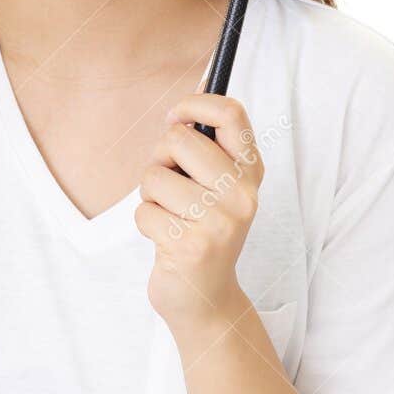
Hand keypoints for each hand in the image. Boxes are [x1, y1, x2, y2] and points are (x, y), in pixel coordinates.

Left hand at [134, 94, 265, 334]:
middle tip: (170, 187)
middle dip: (160, 159)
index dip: (195, 103)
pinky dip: (146, 223)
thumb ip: (206, 147)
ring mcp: (219, 221)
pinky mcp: (191, 246)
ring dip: (150, 197)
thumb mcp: (215, 186)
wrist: (206, 299)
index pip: (232, 113)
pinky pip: (144, 211)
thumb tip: (192, 95)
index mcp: (250, 172)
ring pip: (154, 176)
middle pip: (178, 139)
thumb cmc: (201, 231)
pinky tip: (166, 241)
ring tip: (170, 217)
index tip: (176, 116)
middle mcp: (242, 194)